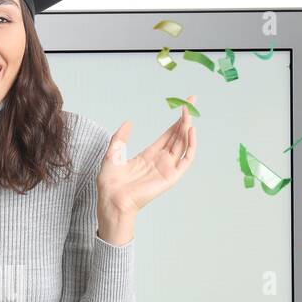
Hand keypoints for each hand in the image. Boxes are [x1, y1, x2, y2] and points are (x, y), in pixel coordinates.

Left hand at [95, 96, 196, 243]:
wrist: (112, 199)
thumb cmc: (110, 183)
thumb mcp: (112, 153)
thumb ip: (120, 137)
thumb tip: (128, 123)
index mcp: (148, 156)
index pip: (168, 136)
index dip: (176, 122)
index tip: (182, 106)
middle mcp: (160, 161)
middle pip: (178, 137)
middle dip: (185, 120)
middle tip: (191, 101)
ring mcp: (167, 169)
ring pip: (183, 145)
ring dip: (187, 128)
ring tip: (189, 112)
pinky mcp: (171, 177)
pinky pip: (186, 160)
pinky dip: (191, 146)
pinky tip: (190, 131)